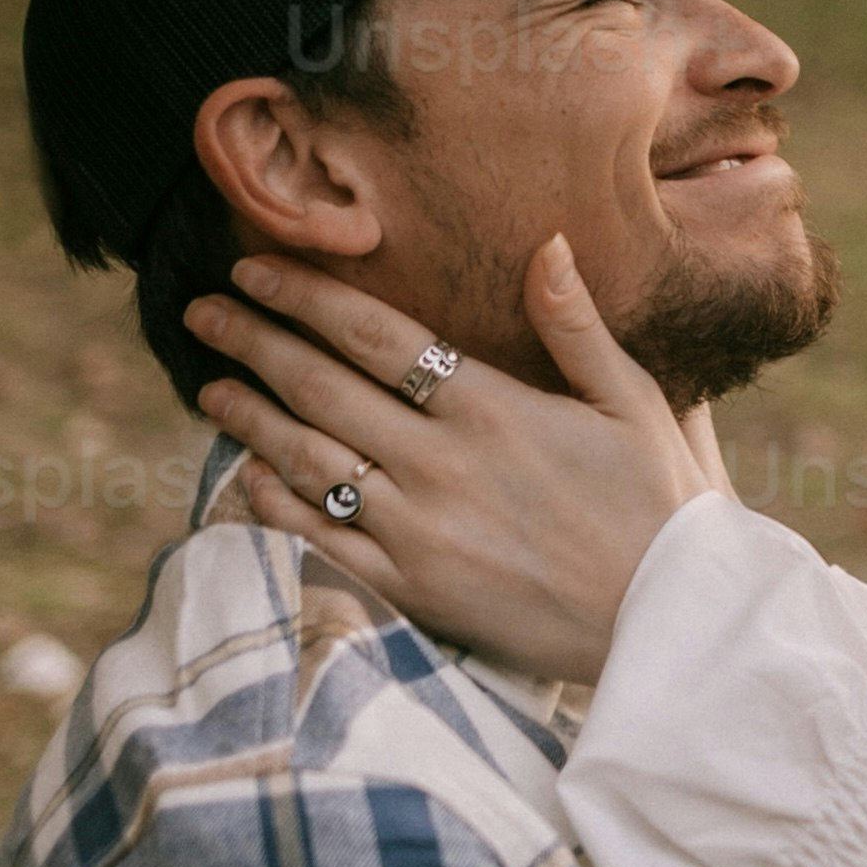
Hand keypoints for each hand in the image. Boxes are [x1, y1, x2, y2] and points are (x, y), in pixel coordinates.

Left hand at [190, 239, 714, 683]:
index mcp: (494, 407)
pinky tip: (244, 480)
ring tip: (209, 385)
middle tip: (203, 308)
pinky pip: (321, 541)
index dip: (308, 295)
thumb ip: (577, 324)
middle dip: (255, 340)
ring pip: (309, 460)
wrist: (664, 623)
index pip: (377, 336)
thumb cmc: (659, 504)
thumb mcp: (633, 402)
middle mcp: (442, 463)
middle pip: (323, 387)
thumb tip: (545, 244)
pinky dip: (275, 507)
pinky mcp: (411, 589)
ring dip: (250, 417)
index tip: (257, 265)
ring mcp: (419, 530)